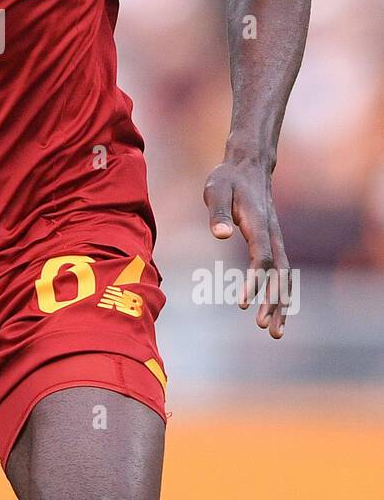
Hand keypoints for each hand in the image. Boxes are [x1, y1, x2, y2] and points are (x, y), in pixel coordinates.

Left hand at [203, 153, 290, 337]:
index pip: (262, 257)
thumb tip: (221, 235)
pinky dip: (281, 294)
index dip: (255, 280)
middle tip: (262, 327)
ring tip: (273, 332)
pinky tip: (275, 314)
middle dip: (273, 302)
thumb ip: (218, 213)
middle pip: (279, 273)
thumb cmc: (228, 179)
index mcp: (259, 223)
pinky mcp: (272, 243)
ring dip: (280, 304)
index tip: (243, 302)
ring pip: (284, 277)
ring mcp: (275, 239)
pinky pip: (280, 273)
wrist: (248, 167)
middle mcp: (272, 234)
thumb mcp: (215, 190)